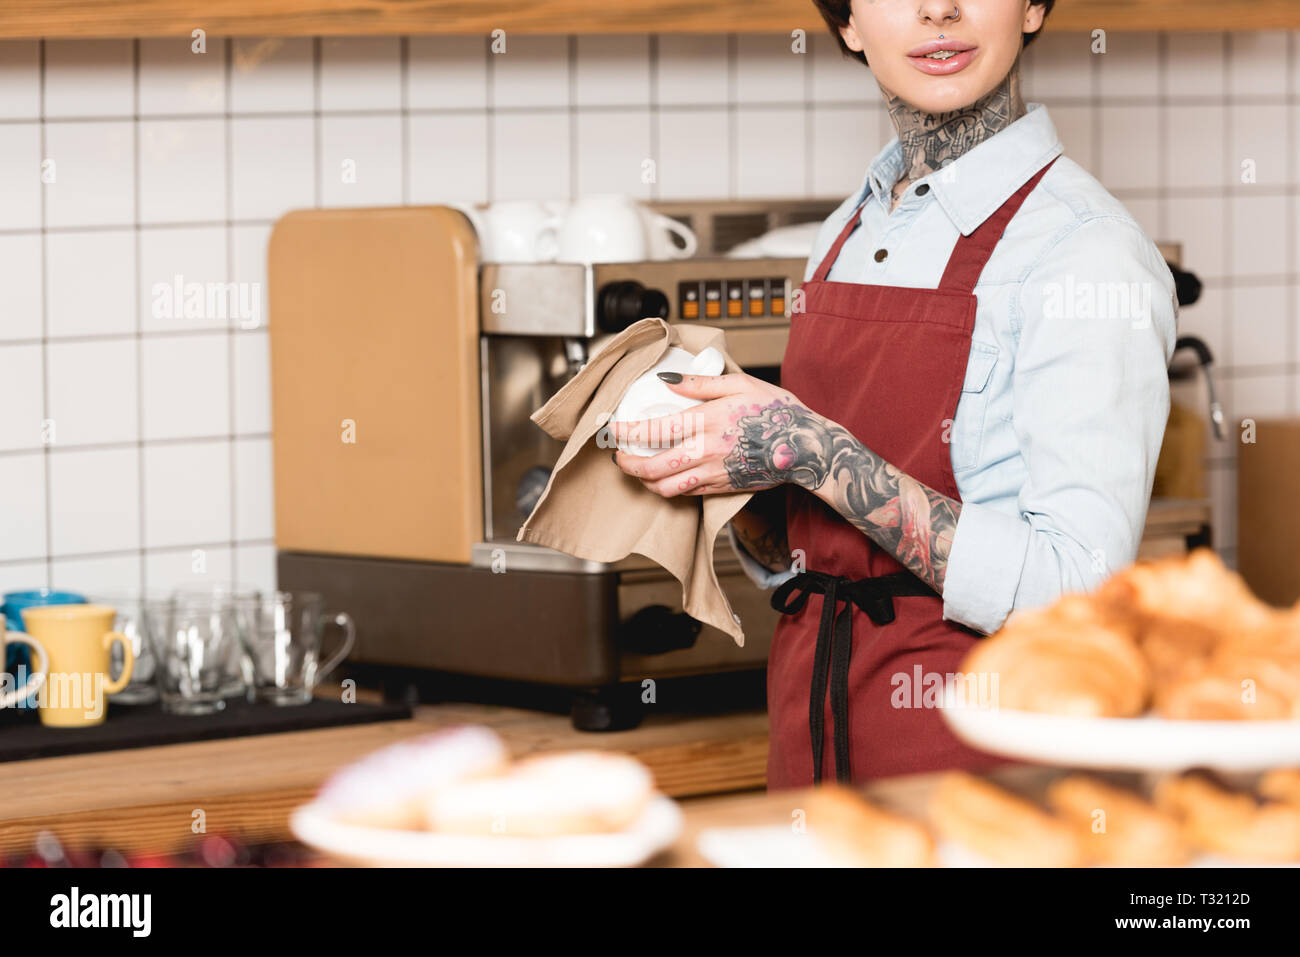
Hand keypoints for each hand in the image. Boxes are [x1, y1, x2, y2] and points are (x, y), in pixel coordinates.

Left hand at [608, 372, 837, 497]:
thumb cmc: (778, 412)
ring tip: (637, 469)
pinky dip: (667, 487)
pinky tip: (664, 477)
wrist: (806, 447)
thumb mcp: (741, 384)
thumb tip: (668, 380)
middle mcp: (708, 450)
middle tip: (619, 455)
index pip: (656, 430)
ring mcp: (714, 473)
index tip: (614, 427)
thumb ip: (701, 383)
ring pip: (666, 487)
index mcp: (709, 420)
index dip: (628, 432)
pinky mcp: (722, 488)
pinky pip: (686, 493)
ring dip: (645, 480)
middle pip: (654, 467)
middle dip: (628, 463)